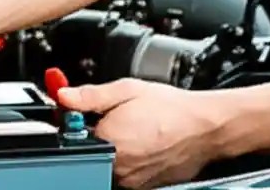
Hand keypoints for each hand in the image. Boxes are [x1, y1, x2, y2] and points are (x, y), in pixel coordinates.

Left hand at [59, 79, 228, 188]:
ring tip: (135, 132)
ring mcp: (130, 180)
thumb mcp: (128, 90)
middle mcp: (116, 166)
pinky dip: (129, 160)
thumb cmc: (172, 109)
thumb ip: (91, 96)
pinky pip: (125, 174)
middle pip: (91, 152)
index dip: (79, 122)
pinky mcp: (142, 187)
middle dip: (99, 136)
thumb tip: (63, 96)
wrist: (206, 128)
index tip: (87, 113)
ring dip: (114, 149)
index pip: (75, 135)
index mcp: (108, 141)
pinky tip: (144, 145)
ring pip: (107, 164)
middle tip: (118, 121)